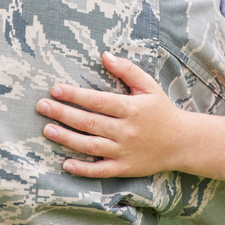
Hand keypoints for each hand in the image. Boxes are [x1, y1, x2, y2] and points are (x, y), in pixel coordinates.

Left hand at [35, 52, 186, 177]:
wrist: (182, 143)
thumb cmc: (161, 110)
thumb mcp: (148, 86)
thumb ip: (127, 70)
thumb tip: (104, 55)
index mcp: (131, 109)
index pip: (98, 101)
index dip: (75, 95)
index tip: (55, 88)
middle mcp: (126, 131)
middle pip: (89, 122)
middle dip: (63, 113)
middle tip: (42, 106)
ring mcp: (124, 151)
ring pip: (91, 146)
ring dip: (67, 139)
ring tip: (47, 129)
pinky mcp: (124, 168)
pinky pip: (100, 170)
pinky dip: (83, 169)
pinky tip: (65, 164)